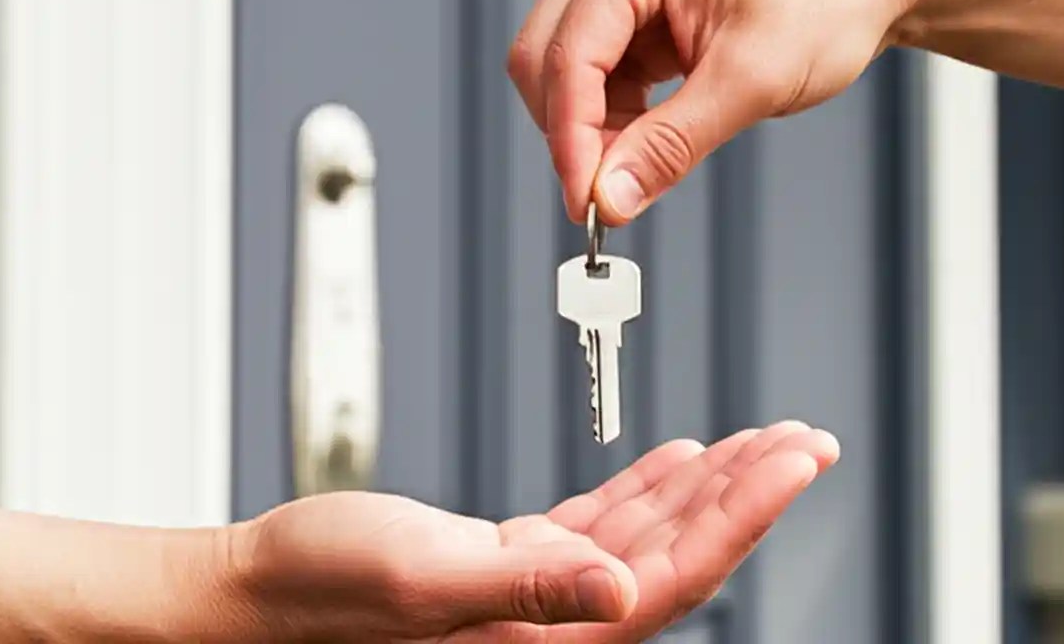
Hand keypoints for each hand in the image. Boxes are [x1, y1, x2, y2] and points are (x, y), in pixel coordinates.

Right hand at [230, 421, 838, 641]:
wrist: (257, 593)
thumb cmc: (320, 592)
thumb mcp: (422, 578)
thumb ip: (528, 589)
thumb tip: (625, 590)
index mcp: (548, 637)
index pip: (676, 574)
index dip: (746, 515)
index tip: (796, 459)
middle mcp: (556, 620)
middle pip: (680, 553)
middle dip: (749, 493)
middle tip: (806, 439)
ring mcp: (536, 591)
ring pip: (647, 533)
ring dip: (708, 484)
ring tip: (763, 442)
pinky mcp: (509, 563)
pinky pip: (597, 522)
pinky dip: (643, 487)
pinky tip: (678, 459)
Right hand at [508, 0, 929, 224]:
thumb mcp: (750, 80)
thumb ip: (670, 146)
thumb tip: (609, 199)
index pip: (570, 54)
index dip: (571, 140)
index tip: (587, 204)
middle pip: (547, 53)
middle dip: (571, 130)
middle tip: (607, 194)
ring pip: (567, 64)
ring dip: (593, 124)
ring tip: (641, 163)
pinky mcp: (639, 1)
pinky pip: (600, 65)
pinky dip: (615, 110)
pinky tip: (648, 136)